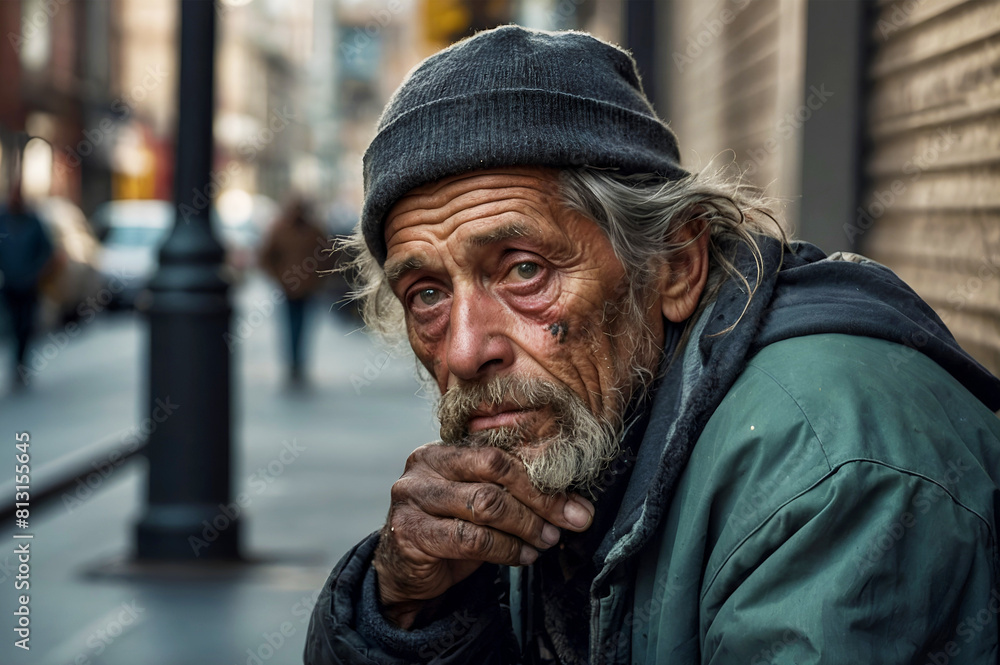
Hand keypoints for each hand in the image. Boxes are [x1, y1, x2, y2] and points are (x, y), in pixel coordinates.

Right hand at [373, 443, 594, 627]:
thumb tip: (578, 507)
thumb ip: (516, 497)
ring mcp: (412, 496)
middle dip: (539, 500)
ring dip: (526, 527)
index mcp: (443, 448)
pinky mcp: (410, 531)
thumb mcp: (481, 506)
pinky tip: (523, 557)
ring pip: (486, 505)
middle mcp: (424, 465)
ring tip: (546, 541)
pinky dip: (506, 550)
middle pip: (495, 471)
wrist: (403, 572)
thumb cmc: (449, 532)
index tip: (577, 506)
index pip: (501, 454)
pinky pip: (471, 538)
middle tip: (568, 523)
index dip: (543, 480)